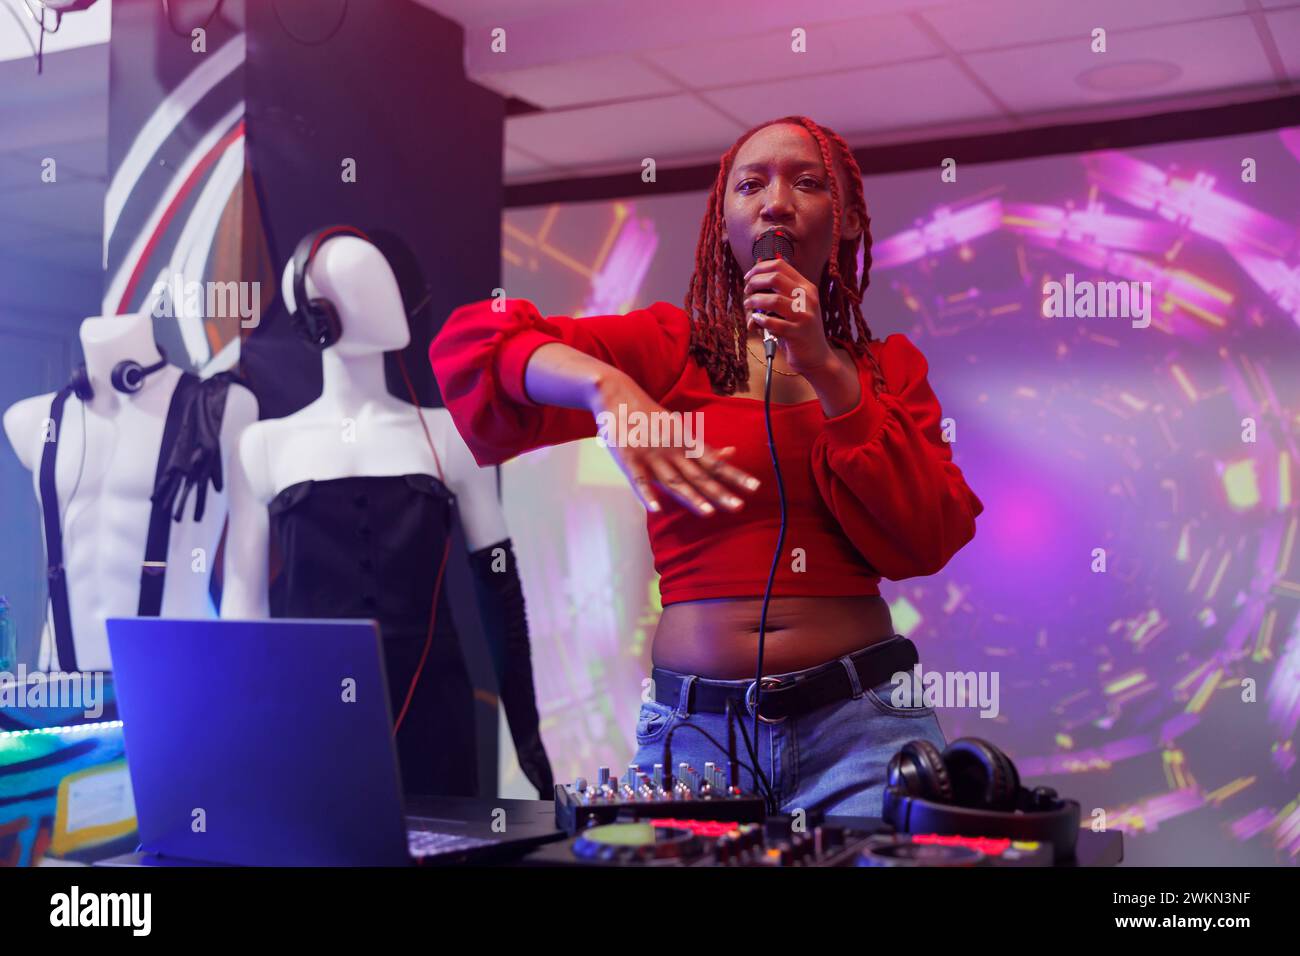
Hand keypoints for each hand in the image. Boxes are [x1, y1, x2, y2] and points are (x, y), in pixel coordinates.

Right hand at [586, 371, 760, 516]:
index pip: (714, 463)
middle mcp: (673, 451)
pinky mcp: (629, 459)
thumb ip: (703, 447)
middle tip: (739, 506)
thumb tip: (731, 453)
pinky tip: (656, 508)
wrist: (618, 395)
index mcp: (686, 444)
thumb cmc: (651, 416)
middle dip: (719, 491)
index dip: (734, 475)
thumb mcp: (681, 429)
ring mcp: (651, 456)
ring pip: (674, 480)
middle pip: (699, 475)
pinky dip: (646, 493)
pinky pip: (639, 479)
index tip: (755, 487)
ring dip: (691, 497)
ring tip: (708, 512)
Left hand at [743, 256, 836, 375]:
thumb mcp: (793, 308)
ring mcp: (804, 315)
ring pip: (773, 300)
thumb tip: (750, 285)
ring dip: (755, 302)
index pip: (780, 266)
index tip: (749, 277)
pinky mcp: (798, 333)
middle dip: (755, 283)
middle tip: (747, 292)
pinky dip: (760, 320)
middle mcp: (807, 298)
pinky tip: (756, 320)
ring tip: (749, 307)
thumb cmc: (800, 331)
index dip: (759, 268)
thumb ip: (776, 295)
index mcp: (806, 287)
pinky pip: (773, 323)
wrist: (817, 357)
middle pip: (775, 278)